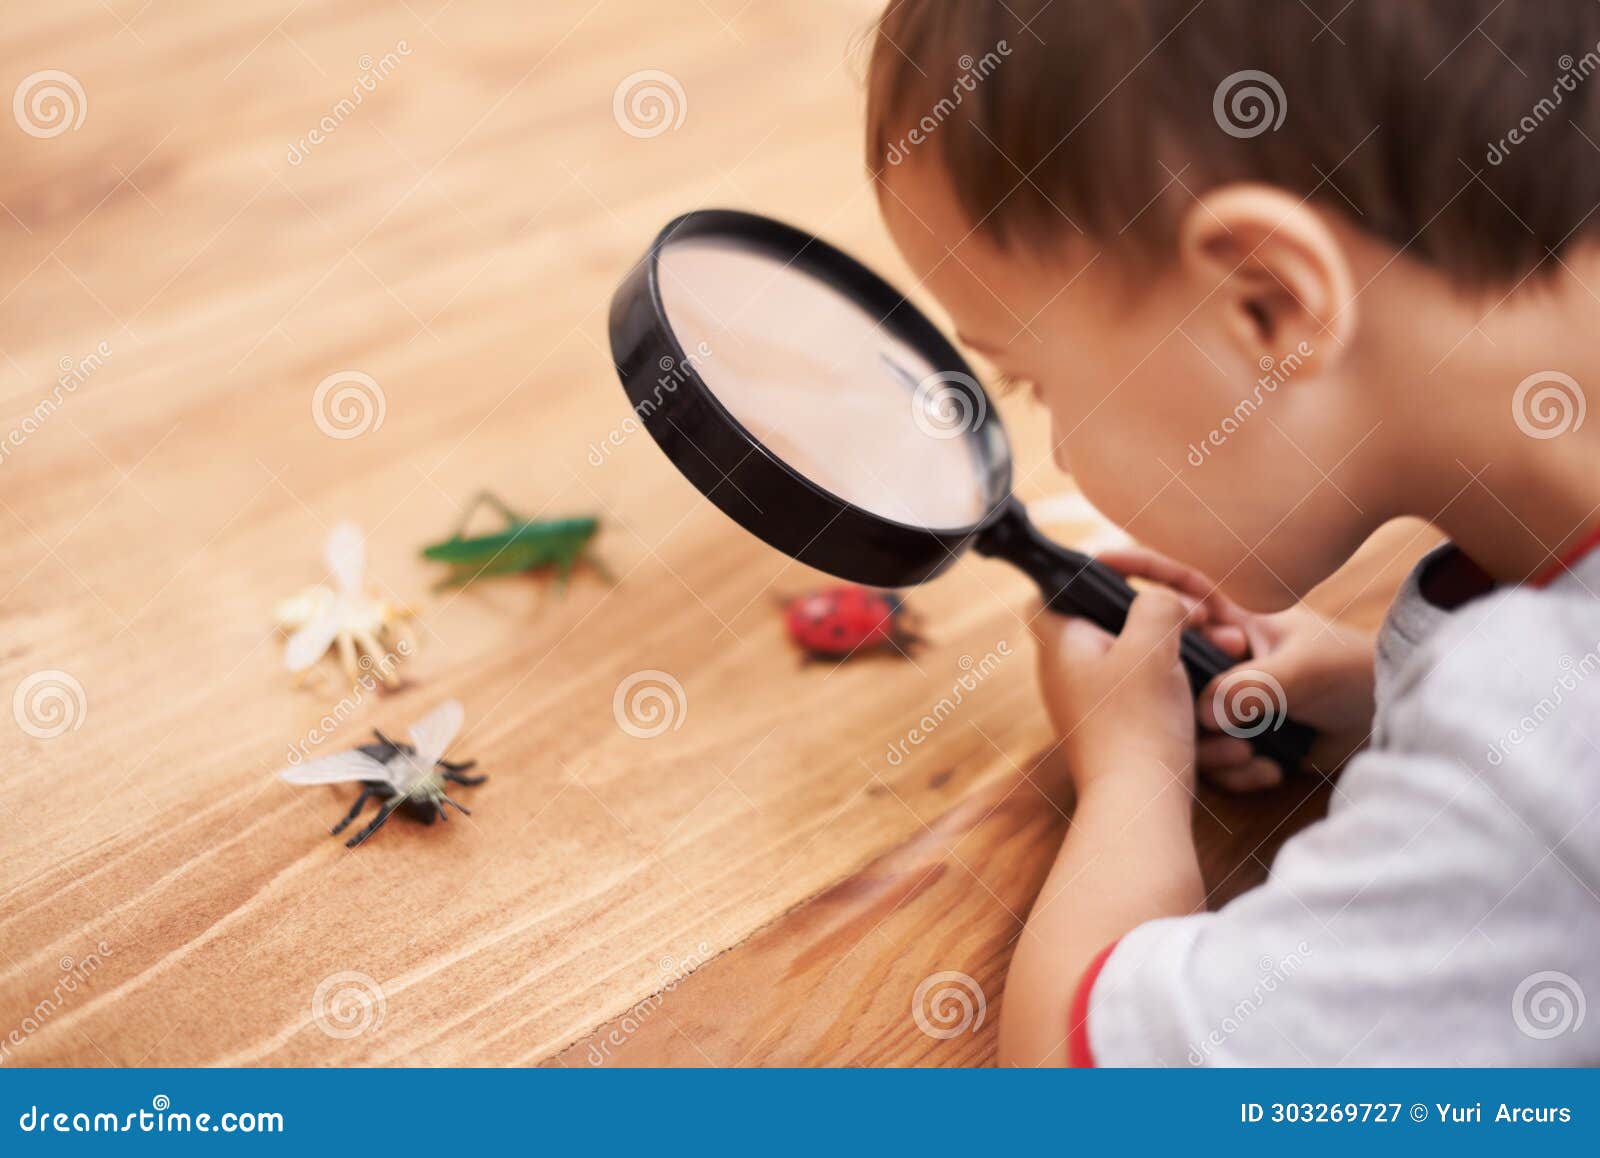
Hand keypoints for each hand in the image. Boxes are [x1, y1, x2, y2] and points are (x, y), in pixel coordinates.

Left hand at [1031, 588, 1197, 793]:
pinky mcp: (1118, 731)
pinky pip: (1152, 696)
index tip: (1125, 572)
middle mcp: (1067, 674)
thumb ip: (1156, 605)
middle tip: (1199, 618)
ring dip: (1181, 655)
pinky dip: (1182, 690)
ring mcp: (1091, 705)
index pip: (1050, 592)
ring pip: (1140, 661)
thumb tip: (1165, 601)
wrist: (1140, 807)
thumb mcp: (1151, 645)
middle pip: (1108, 624)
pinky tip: (1211, 696)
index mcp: (1061, 645)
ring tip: (1222, 652)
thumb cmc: (1137, 725)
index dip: (1083, 575)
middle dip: (1161, 618)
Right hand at [1096, 547, 1376, 790]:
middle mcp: (1220, 660)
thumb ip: (1254, 685)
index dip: (1140, 570)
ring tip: (1247, 756)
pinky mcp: (1235, 740)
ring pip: (1183, 723)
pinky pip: (1210, 759)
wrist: (1386, 725)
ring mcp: (1225, 701)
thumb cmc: (1351, 674)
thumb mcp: (1305, 669)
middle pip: (1166, 669)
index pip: (1181, 587)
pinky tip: (1267, 771)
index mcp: (1234, 621)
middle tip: (1208, 718)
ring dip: (1211, 749)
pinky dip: (1235, 772)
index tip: (1099, 563)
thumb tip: (1205, 712)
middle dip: (1176, 701)